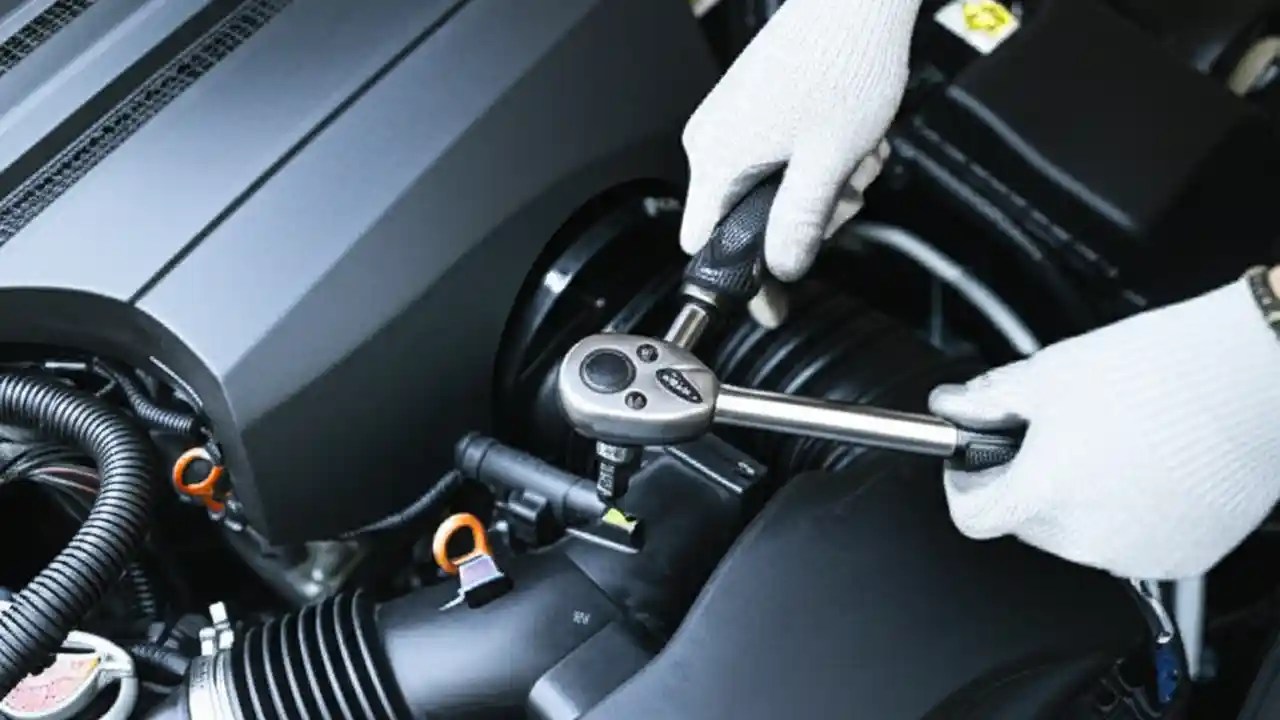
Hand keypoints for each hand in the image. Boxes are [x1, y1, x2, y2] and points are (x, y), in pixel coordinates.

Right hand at [680, 0, 919, 282]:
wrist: (857, 1)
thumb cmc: (842, 65)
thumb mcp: (828, 163)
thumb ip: (798, 225)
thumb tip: (782, 270)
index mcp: (716, 157)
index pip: (702, 245)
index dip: (741, 276)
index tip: (771, 300)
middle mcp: (713, 138)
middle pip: (746, 219)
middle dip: (803, 219)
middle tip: (846, 197)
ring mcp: (732, 119)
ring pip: (771, 188)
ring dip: (821, 187)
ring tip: (856, 157)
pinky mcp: (754, 105)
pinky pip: (780, 156)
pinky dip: (818, 159)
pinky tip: (849, 141)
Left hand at [930, 278, 1279, 579]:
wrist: (1251, 378)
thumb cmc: (1159, 372)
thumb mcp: (1048, 375)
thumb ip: (987, 401)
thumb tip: (953, 407)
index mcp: (1046, 494)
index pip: (972, 518)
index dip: (962, 484)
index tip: (972, 461)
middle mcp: (1088, 537)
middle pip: (1024, 521)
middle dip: (1024, 479)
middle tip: (1051, 433)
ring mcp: (1137, 552)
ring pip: (1076, 533)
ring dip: (1075, 495)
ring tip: (1107, 442)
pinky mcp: (1181, 558)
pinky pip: (1129, 541)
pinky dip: (1124, 511)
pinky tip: (1145, 466)